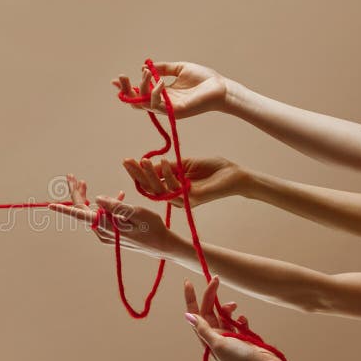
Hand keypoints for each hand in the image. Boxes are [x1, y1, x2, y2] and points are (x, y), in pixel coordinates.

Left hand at [49, 175, 181, 258]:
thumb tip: (97, 198)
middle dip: (77, 193)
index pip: (81, 215)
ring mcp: (105, 234)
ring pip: (91, 212)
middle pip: (83, 211)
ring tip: (84, 183)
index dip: (65, 209)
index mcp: (106, 226)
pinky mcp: (110, 234)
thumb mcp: (137, 212)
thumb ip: (116, 205)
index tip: (51, 205)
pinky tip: (117, 196)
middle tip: (74, 178)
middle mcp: (102, 232)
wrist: (163, 246)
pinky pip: (102, 217)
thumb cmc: (153, 227)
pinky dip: (105, 206)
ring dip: (89, 198)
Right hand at [112, 61, 227, 118]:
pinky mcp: (174, 112)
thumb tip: (146, 66)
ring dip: (141, 87)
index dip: (127, 87)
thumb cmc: (204, 79)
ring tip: (147, 73)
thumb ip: (163, 68)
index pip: (140, 92)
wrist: (220, 88)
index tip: (117, 79)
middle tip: (121, 78)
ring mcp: (168, 109)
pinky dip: (155, 93)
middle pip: (136, 101)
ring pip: (144, 103)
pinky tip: (160, 82)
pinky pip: (157, 105)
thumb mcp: (180, 68)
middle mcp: (162, 102)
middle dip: (126, 90)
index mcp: (162, 93)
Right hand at [122, 157, 247, 206]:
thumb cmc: (212, 168)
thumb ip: (167, 166)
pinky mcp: (190, 199)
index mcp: (171, 188)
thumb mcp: (185, 163)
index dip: (138, 172)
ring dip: (149, 174)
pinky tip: (164, 161)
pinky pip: (174, 188)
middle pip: (149, 188)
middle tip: (127, 161)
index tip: (128, 160)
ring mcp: (182, 199)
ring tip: (143, 160)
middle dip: (137, 174)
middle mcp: (174, 196)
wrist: (234, 175)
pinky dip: (167, 174)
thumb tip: (148, 164)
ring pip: (158, 190)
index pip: (149, 182)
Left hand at [184, 277, 284, 360]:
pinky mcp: (244, 337)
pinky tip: (243, 320)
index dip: (191, 299)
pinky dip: (239, 318)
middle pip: (209, 312)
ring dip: (226, 307)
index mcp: (207, 340)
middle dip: (211, 295)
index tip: (189, 282)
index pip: (195, 315)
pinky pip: (237, 323)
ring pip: (223, 315)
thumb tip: (187, 316)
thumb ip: (204, 329)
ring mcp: (230, 337)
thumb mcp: (219, 343)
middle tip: (215, 279)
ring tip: (234, 305)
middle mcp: (216, 338)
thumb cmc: (241, 359)